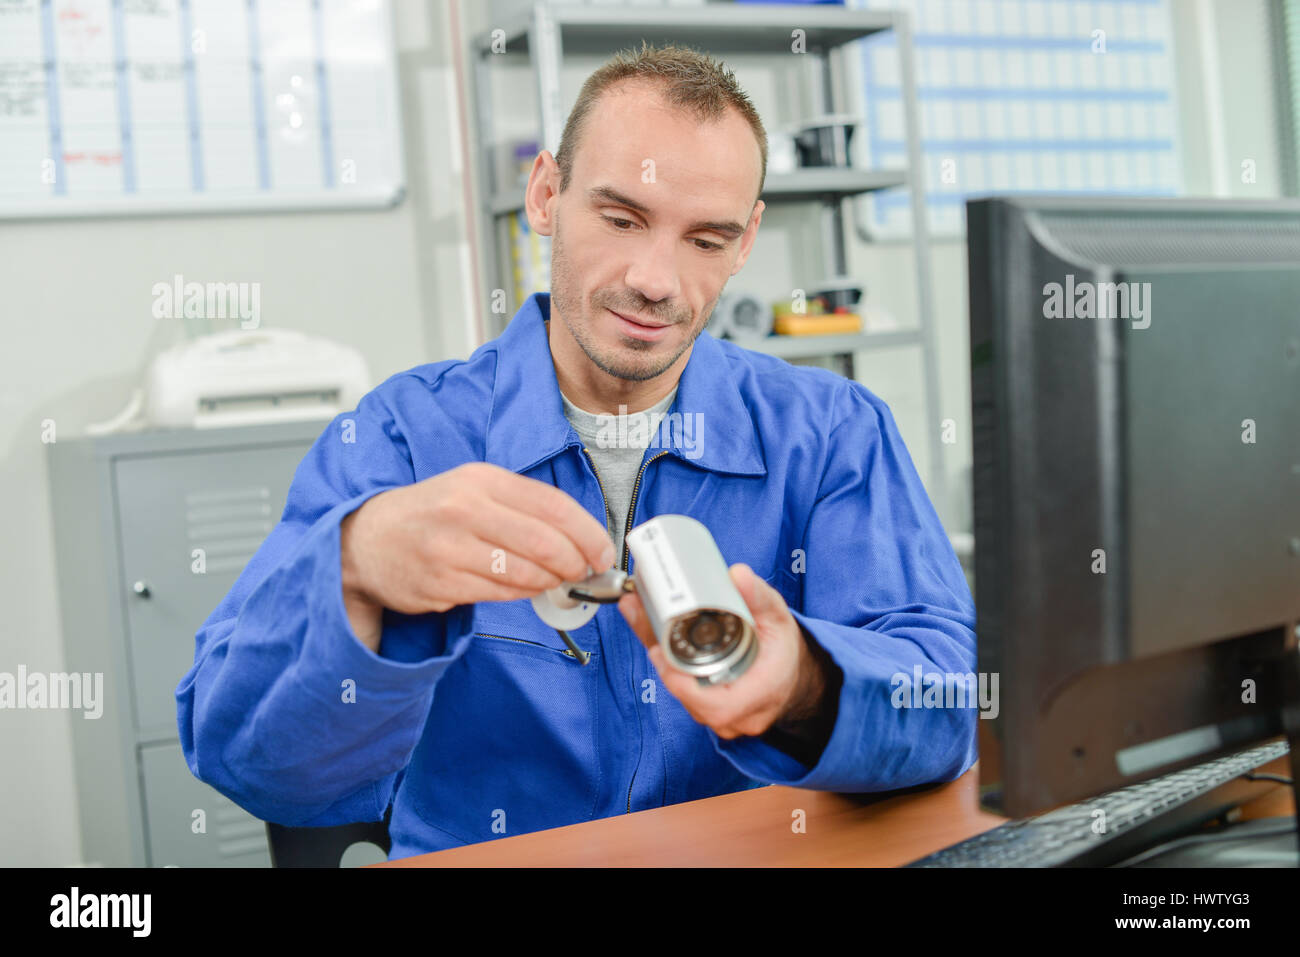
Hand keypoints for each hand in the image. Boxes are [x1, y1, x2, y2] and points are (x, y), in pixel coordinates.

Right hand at [340, 463, 615, 645]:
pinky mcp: (440, 583)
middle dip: (574, 563)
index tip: (603, 552)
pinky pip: (500, 593)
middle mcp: (465, 509)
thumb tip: (580, 538)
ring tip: (554, 582)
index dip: (587, 533)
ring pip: (525, 573)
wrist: (366, 539)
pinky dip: (523, 594)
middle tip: (582, 573)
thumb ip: (524, 507)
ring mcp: (450, 548)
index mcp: (482, 479)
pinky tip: (525, 588)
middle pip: (545, 543)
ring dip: (550, 583)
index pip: (553, 505)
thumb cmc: (432, 513)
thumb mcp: (474, 489)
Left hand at [618, 563, 827, 738]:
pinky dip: (670, 668)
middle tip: (645, 621)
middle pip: (687, 696)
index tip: (659, 652)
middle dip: (663, 660)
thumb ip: (758, 597)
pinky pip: (683, 693)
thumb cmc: (783, 651)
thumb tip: (738, 575)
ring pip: (682, 694)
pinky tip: (656, 639)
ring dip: (663, 662)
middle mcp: (738, 716)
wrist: (791, 675)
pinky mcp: (708, 712)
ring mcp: (722, 720)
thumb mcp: (778, 618)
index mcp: (757, 696)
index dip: (680, 681)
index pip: (712, 705)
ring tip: (646, 622)